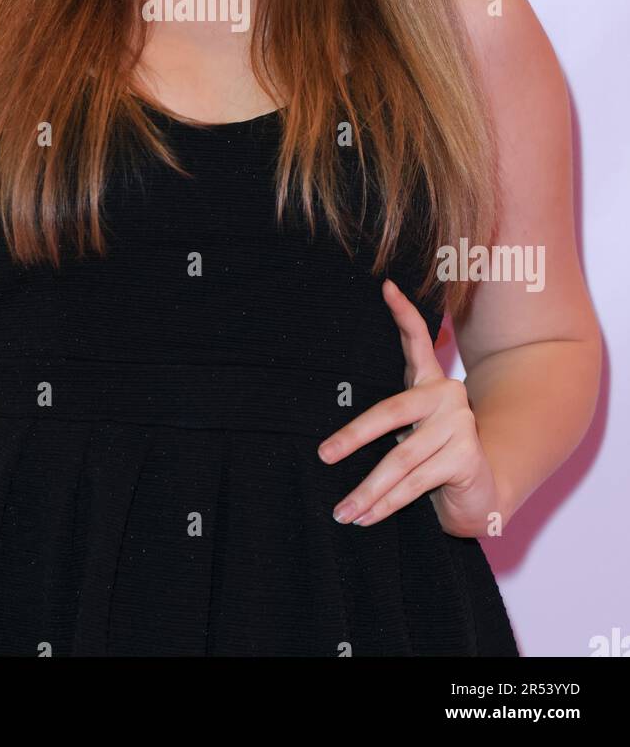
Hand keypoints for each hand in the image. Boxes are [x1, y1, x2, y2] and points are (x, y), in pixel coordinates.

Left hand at [317, 279, 503, 537]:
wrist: (481, 496)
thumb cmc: (434, 461)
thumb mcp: (408, 435)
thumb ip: (388, 424)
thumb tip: (333, 439)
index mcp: (431, 383)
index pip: (417, 342)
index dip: (403, 313)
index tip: (386, 287)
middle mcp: (448, 396)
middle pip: (393, 410)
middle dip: (355, 437)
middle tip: (324, 455)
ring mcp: (461, 424)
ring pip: (402, 458)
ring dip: (368, 490)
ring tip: (343, 512)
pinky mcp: (467, 456)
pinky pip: (417, 482)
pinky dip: (388, 504)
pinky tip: (367, 517)